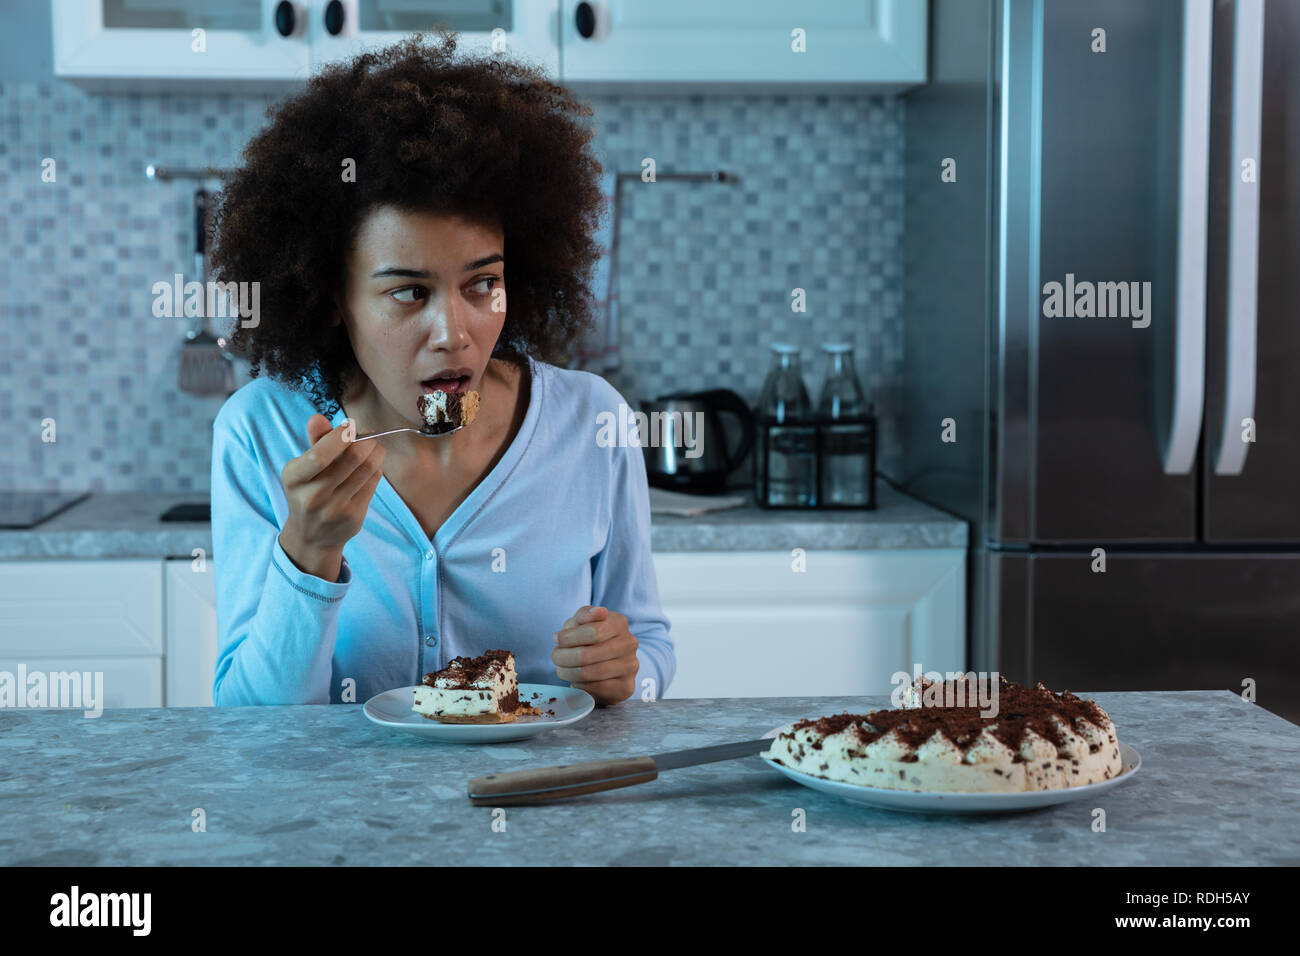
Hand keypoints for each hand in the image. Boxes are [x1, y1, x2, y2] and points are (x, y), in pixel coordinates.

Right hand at [278, 413, 384, 580]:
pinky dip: (377, 468)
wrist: (311, 536)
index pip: (320, 455)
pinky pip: (373, 483)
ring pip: (367, 469)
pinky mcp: (353, 517)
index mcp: (294, 479)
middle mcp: (313, 496)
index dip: (340, 436)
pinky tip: (373, 464)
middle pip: (352, 458)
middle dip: (366, 440)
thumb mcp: (302, 468)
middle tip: (369, 434)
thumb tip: (317, 418)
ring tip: (375, 446)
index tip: (349, 426)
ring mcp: (335, 509)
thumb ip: (313, 442)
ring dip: (376, 451)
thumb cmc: (307, 492)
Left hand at [552, 606, 637, 705]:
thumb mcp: (581, 622)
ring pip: (590, 673)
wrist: (602, 664)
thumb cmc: (588, 639)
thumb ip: (586, 614)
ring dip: (568, 673)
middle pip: (587, 655)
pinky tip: (576, 680)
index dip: (568, 638)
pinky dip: (580, 685)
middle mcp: (629, 643)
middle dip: (564, 657)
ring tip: (562, 669)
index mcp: (619, 622)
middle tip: (556, 657)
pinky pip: (596, 689)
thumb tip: (598, 612)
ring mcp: (630, 666)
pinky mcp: (626, 687)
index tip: (557, 641)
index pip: (592, 632)